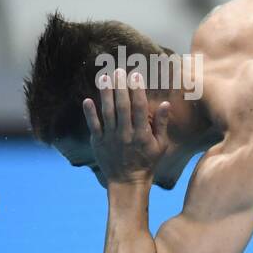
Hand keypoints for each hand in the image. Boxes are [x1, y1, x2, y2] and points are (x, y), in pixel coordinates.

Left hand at [83, 68, 170, 185]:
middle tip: (118, 71)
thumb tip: (165, 103)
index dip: (137, 91)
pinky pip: (93, 125)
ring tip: (104, 78)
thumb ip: (162, 123)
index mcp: (142, 134)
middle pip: (122, 107)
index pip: (139, 108)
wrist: (127, 181)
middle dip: (120, 87)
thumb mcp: (160, 144)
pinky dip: (90, 113)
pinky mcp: (98, 142)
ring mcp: (110, 138)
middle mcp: (125, 134)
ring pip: (107, 112)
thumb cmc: (147, 162)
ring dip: (105, 94)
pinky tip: (88, 100)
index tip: (136, 76)